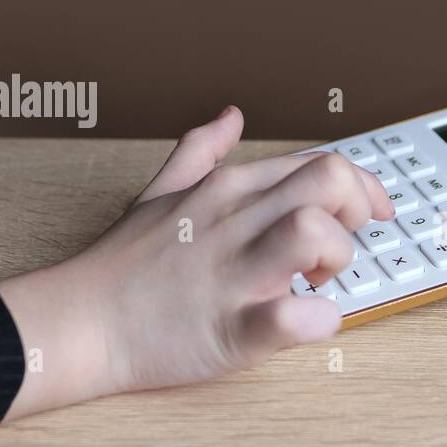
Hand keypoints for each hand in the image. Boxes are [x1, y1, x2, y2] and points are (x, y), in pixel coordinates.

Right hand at [0, 106, 393, 420]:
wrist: (78, 325)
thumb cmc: (124, 266)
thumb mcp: (161, 192)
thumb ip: (200, 151)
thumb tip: (231, 115)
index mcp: (227, 189)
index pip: (320, 163)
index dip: (361, 188)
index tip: (369, 213)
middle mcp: (236, 221)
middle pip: (330, 181)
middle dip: (357, 210)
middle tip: (340, 243)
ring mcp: (234, 274)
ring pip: (314, 232)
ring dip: (336, 256)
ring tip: (315, 279)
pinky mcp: (231, 331)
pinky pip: (292, 318)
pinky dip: (316, 322)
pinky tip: (307, 323)